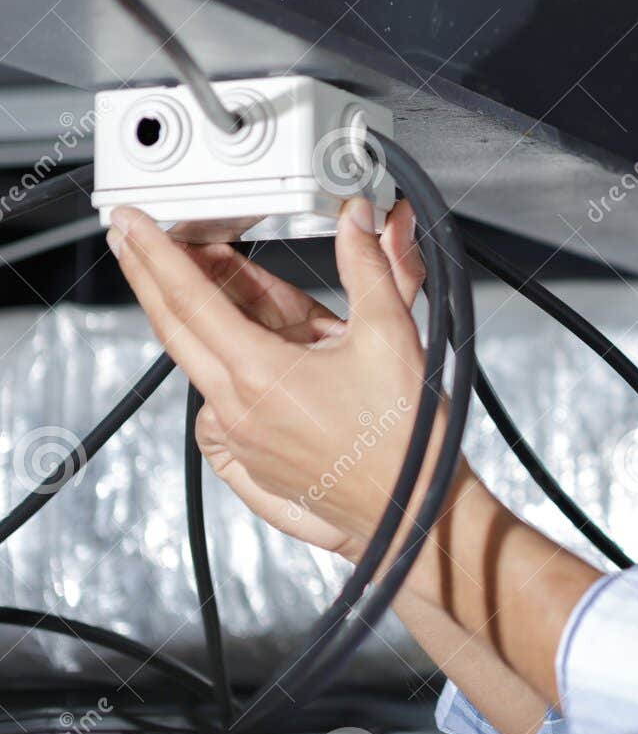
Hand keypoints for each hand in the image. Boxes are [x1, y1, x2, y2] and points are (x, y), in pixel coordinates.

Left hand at [109, 198, 448, 555]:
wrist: (411, 510)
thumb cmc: (404, 440)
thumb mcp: (390, 336)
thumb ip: (369, 268)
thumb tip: (359, 223)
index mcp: (260, 374)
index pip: (189, 298)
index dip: (155, 252)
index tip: (130, 224)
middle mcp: (236, 408)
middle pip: (175, 327)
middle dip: (151, 277)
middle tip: (135, 240)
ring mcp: (238, 435)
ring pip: (203, 358)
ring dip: (205, 314)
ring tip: (225, 278)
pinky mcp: (249, 455)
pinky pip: (221, 394)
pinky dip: (229, 358)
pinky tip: (257, 340)